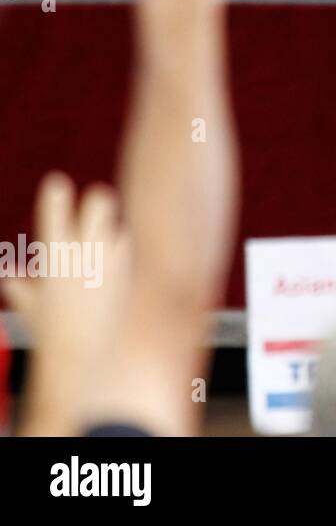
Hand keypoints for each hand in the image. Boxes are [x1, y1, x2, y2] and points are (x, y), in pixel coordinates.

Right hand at [1, 172, 129, 362]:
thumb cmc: (48, 330)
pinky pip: (124, 242)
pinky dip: (118, 242)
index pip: (55, 210)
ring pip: (114, 222)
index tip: (56, 181)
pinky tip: (114, 248)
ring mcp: (107, 258)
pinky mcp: (124, 270)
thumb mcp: (29, 306)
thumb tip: (5, 272)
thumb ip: (19, 285)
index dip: (55, 193)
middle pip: (99, 203)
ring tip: (100, 232)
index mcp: (54, 254)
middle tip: (94, 199)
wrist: (79, 354)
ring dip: (107, 223)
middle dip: (96, 199)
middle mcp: (83, 251)